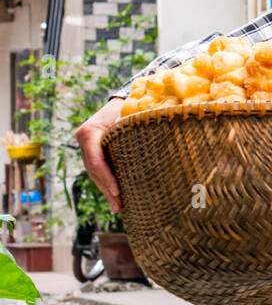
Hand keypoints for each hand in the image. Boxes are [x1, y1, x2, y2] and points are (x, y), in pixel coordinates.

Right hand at [75, 96, 125, 212]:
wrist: (124, 98)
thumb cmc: (133, 105)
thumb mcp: (133, 115)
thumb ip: (135, 132)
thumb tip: (154, 147)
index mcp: (91, 130)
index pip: (96, 159)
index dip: (106, 177)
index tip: (117, 191)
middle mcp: (84, 138)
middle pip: (93, 169)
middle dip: (106, 189)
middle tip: (119, 206)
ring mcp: (86, 144)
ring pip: (93, 171)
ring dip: (105, 189)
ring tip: (118, 206)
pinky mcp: (92, 149)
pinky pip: (97, 168)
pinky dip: (106, 181)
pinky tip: (115, 195)